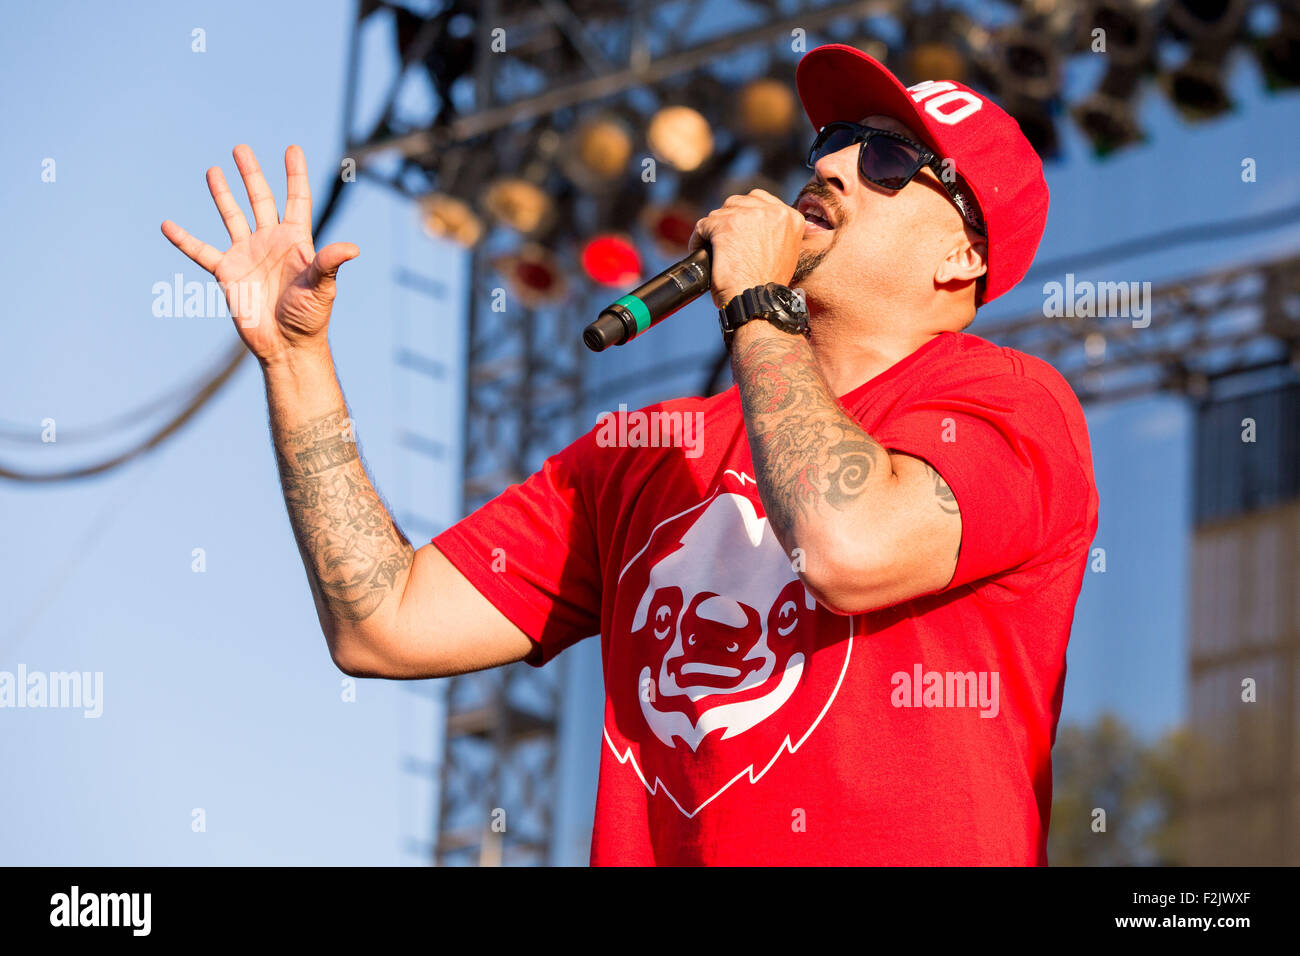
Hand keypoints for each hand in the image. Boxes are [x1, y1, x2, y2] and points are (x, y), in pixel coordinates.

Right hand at [161, 144, 357, 364]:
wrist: (286, 345)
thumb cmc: (310, 318)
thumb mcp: (322, 288)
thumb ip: (329, 264)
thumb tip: (353, 248)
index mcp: (296, 241)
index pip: (297, 201)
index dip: (295, 175)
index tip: (293, 149)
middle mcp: (270, 242)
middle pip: (261, 200)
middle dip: (252, 174)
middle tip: (241, 148)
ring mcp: (247, 255)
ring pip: (232, 216)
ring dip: (223, 194)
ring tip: (214, 170)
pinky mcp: (227, 273)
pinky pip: (202, 251)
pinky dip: (184, 240)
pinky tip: (167, 225)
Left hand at [687, 188, 804, 308]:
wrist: (758, 302)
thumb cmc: (767, 287)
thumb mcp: (784, 254)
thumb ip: (774, 234)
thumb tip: (754, 229)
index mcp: (791, 218)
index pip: (760, 200)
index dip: (745, 214)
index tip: (738, 230)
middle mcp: (773, 212)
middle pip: (739, 202)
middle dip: (729, 219)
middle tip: (724, 241)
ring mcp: (749, 215)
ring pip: (720, 212)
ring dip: (714, 229)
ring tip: (712, 248)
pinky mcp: (727, 224)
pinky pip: (704, 225)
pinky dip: (698, 239)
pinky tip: (700, 252)